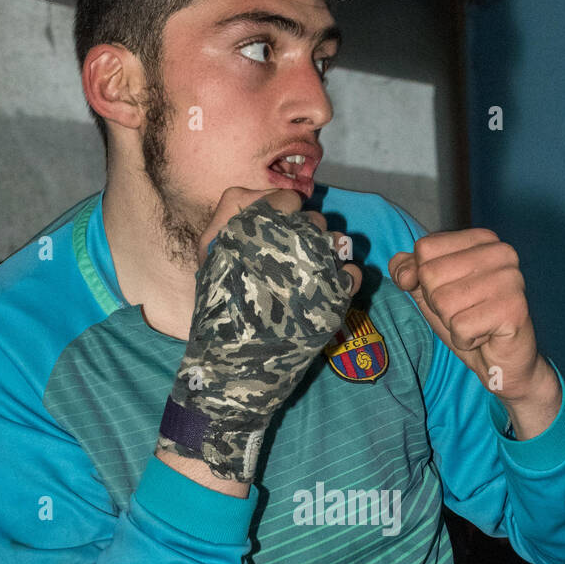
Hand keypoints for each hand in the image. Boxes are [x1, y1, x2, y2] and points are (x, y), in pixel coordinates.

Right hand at [159, 192, 359, 482]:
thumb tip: (269, 196)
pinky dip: (346, 278)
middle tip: (296, 258)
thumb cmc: (218, 309)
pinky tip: (329, 291)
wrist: (234, 366)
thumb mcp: (211, 255)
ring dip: (330, 254)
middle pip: (315, 221)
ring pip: (338, 244)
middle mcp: (286, 246)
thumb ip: (233, 213)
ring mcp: (313, 273)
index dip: (286, 209)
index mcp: (253, 229)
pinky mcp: (333, 302)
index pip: (287, 199)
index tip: (282, 228)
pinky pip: (353, 274)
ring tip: (314, 275)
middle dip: (310, 234)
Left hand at [388, 228, 544, 401]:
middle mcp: (500, 252)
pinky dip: (465, 340)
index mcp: (482, 239)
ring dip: (452, 324)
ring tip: (476, 324)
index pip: (425, 249)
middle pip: (430, 275)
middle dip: (439, 305)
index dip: (426, 281)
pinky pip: (461, 327)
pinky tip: (485, 337)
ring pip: (443, 302)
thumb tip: (403, 273)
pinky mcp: (513, 309)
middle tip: (466, 313)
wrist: (502, 362)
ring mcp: (510, 279)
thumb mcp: (430, 293)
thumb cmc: (468, 322)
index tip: (453, 294)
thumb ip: (410, 273)